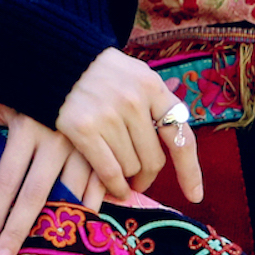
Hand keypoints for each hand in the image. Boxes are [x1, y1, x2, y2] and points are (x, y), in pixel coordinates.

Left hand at [0, 97, 103, 254]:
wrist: (69, 54)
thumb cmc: (25, 84)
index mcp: (25, 127)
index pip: (6, 182)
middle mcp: (54, 136)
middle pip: (35, 194)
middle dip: (18, 231)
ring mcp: (83, 139)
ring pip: (72, 190)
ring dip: (61, 222)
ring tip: (51, 249)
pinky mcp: (104, 137)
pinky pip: (102, 177)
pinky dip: (96, 200)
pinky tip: (87, 219)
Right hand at [55, 47, 202, 204]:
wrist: (59, 58)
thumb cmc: (103, 73)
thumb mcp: (137, 76)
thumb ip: (156, 103)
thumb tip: (178, 136)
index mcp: (152, 86)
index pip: (180, 135)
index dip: (190, 170)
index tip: (194, 195)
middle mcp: (134, 101)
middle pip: (153, 159)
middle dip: (147, 176)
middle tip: (139, 180)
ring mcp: (109, 115)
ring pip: (130, 167)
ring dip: (127, 178)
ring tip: (120, 175)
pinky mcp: (83, 128)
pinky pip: (109, 172)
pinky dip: (114, 186)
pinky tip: (113, 189)